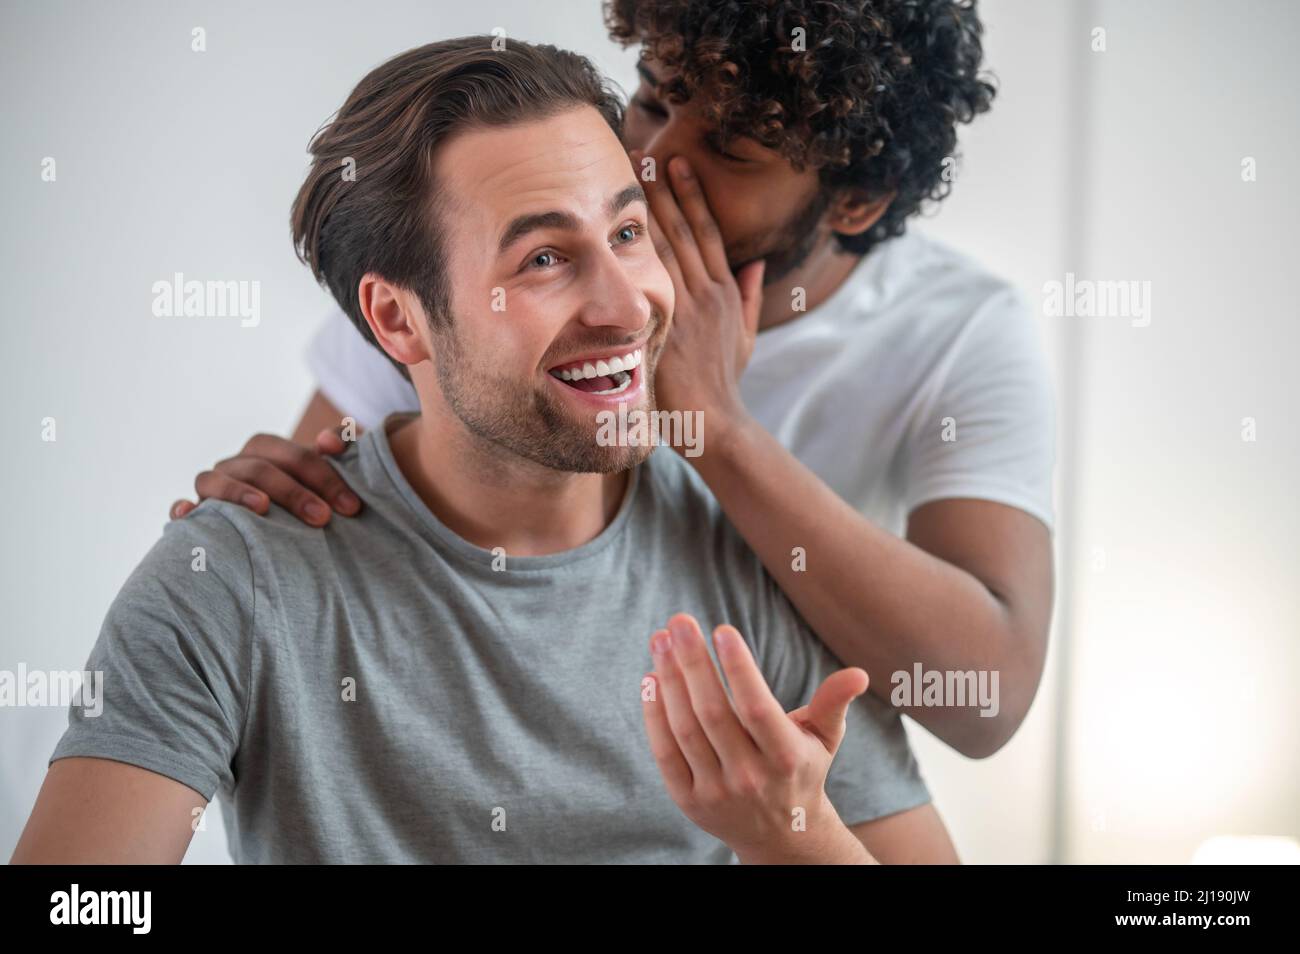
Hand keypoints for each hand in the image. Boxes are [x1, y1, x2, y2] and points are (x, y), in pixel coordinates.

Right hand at [169, 427, 361, 525]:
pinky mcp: (196, 515)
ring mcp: (212, 489)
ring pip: (214, 480)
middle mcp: (237, 466)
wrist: (289, 529)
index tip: (351, 506)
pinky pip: (181, 509)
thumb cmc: (314, 499)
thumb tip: (329, 443)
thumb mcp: (334, 473)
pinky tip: (188, 514)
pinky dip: (182, 508)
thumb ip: (343, 445)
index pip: (291, 454)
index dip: (323, 476)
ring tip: (263, 508)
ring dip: (237, 491)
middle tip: (322, 517)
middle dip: (292, 491)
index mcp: (268, 452)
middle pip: (257, 467)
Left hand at [639, 154, 764, 432]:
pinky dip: (637, 252)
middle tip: (643, 154)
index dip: (692, 195)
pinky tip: (620, 227)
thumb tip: (757, 263)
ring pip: (665, 249)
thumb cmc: (724, 383)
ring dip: (647, 210)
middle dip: (664, 190)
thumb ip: (749, 297)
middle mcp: (708, 294)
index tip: (677, 165)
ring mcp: (687, 310)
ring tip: (628, 177)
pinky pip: (651, 282)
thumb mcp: (746, 337)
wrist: (715, 421)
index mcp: (725, 292)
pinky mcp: (668, 328)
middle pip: (683, 230)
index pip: (706, 231)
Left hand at [641, 613, 872, 863]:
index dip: (739, 668)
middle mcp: (750, 777)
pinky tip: (652, 677)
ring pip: (685, 729)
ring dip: (670, 680)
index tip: (722, 629)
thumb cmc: (801, 770)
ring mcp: (716, 791)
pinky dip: (655, 713)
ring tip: (661, 639)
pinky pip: (665, 752)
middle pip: (714, 713)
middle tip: (680, 620)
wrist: (781, 836)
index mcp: (786, 757)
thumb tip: (858, 673)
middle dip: (693, 662)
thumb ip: (834, 703)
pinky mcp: (688, 799)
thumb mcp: (824, 738)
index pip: (758, 708)